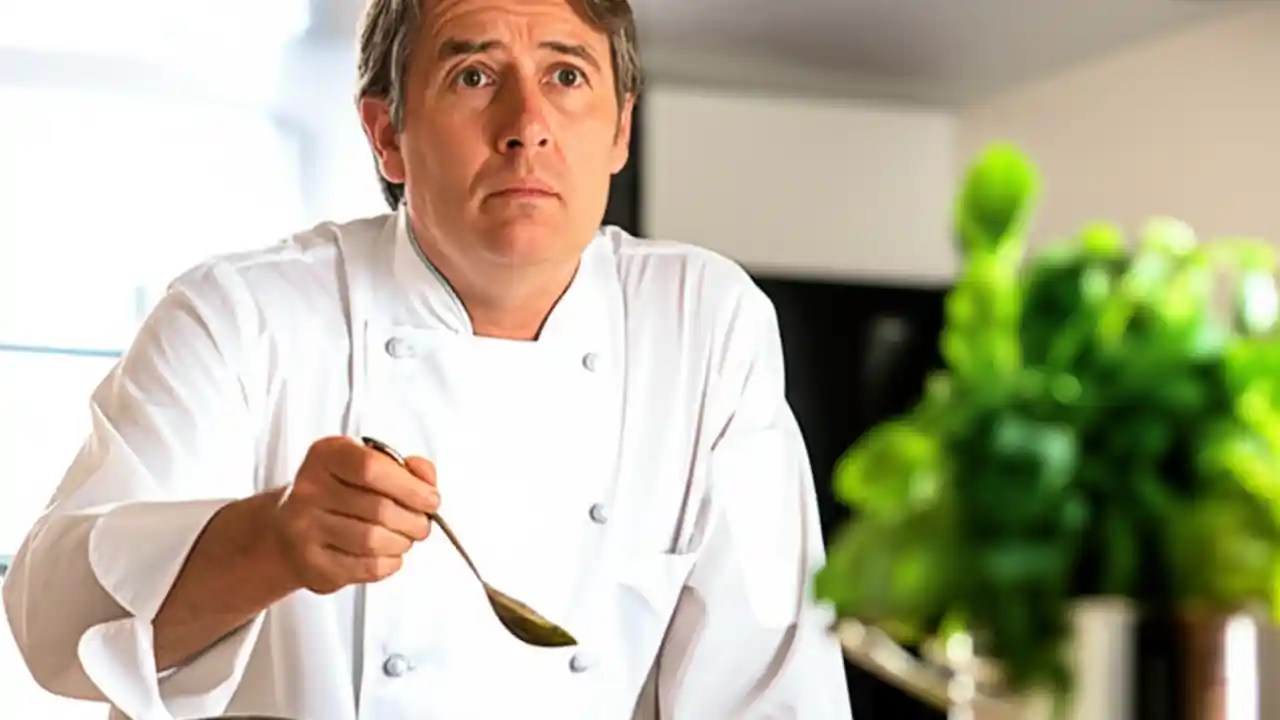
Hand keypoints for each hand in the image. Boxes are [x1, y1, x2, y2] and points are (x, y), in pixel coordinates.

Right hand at [270, 436, 438, 593]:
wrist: (288, 533)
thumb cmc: (338, 496)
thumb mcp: (367, 466)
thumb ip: (404, 468)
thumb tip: (427, 480)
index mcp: (326, 455)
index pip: (371, 467)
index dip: (410, 486)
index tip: (430, 499)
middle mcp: (309, 489)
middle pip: (379, 508)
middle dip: (414, 520)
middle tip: (422, 524)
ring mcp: (304, 528)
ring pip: (373, 540)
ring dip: (402, 542)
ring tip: (404, 538)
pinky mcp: (311, 563)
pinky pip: (365, 566)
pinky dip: (389, 562)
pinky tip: (387, 554)